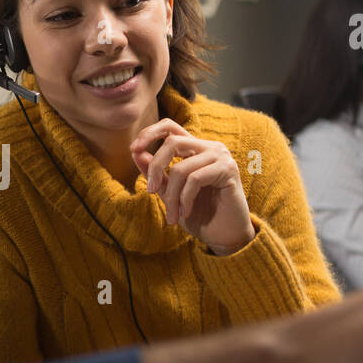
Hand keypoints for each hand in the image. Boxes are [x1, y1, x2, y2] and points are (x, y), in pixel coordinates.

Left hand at [129, 119, 254, 253]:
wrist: (224, 235)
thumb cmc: (198, 214)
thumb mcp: (169, 192)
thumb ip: (155, 172)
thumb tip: (136, 152)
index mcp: (195, 148)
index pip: (169, 126)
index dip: (149, 133)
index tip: (133, 150)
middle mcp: (209, 147)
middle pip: (172, 142)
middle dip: (155, 167)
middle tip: (150, 191)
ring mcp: (220, 156)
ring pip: (181, 168)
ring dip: (171, 196)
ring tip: (172, 215)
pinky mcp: (228, 169)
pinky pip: (194, 179)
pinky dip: (185, 199)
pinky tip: (186, 212)